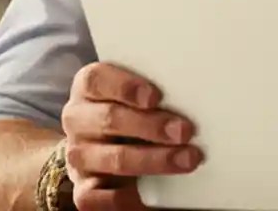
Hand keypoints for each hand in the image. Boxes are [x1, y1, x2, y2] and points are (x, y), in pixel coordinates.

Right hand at [61, 62, 203, 209]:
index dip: (125, 87)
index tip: (155, 97)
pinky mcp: (83, 188)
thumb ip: (154, 91)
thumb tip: (199, 90)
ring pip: (114, 158)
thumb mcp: (136, 94)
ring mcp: (79, 155)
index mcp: (89, 88)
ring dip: (154, 160)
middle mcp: (78, 119)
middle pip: (110, 119)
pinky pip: (96, 198)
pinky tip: (148, 197)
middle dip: (152, 126)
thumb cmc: (130, 111)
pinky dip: (124, 200)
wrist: (101, 146)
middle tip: (185, 131)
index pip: (97, 80)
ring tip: (186, 159)